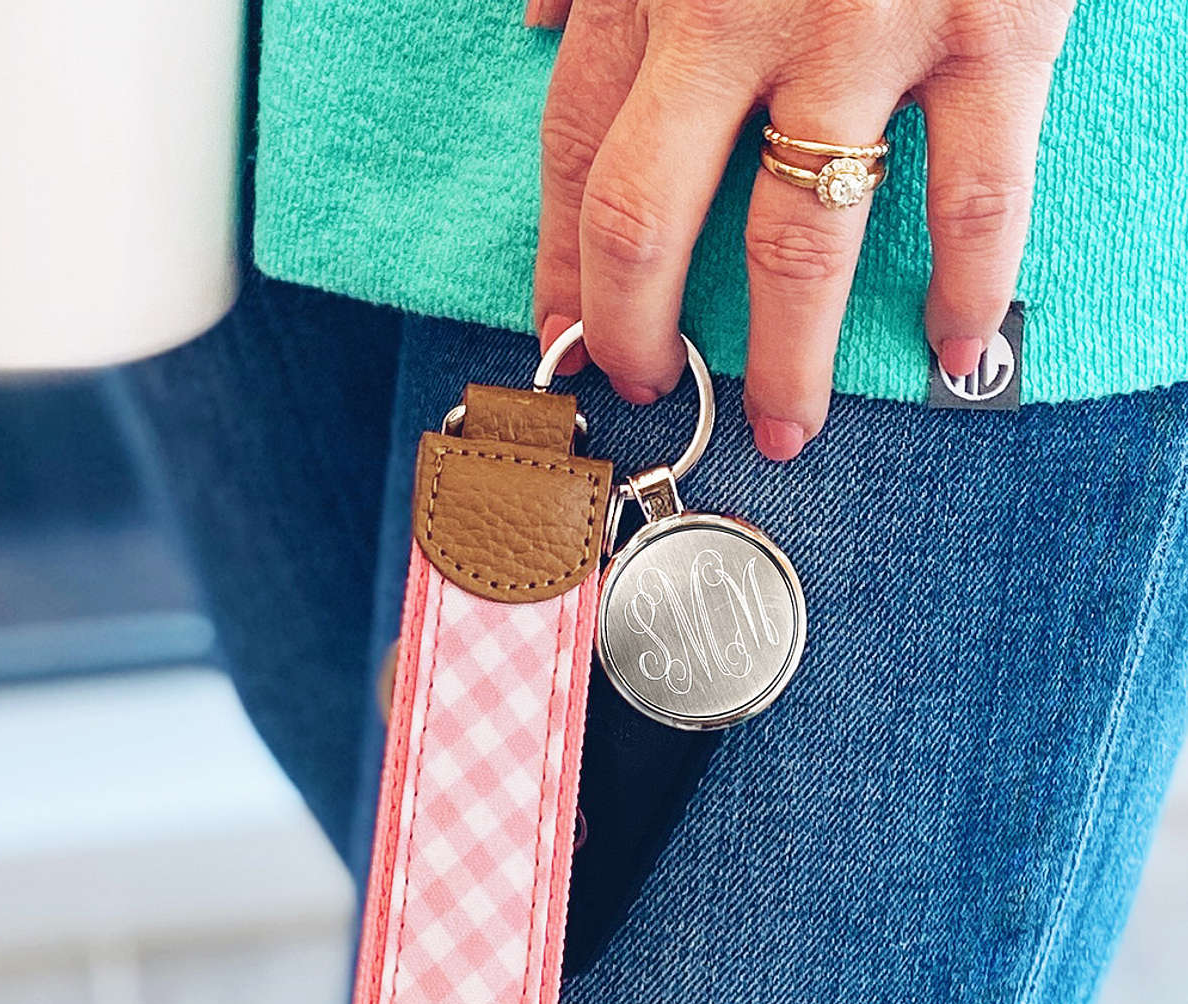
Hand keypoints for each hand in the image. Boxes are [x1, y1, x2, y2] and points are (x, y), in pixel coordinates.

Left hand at [526, 0, 1073, 458]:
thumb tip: (541, 17)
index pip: (574, 160)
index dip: (559, 270)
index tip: (559, 338)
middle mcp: (733, 12)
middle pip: (645, 223)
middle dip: (635, 330)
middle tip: (645, 386)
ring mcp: (864, 28)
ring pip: (798, 244)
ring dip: (787, 361)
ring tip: (786, 426)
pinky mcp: (997, 25)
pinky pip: (974, 197)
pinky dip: (967, 288)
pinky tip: (952, 349)